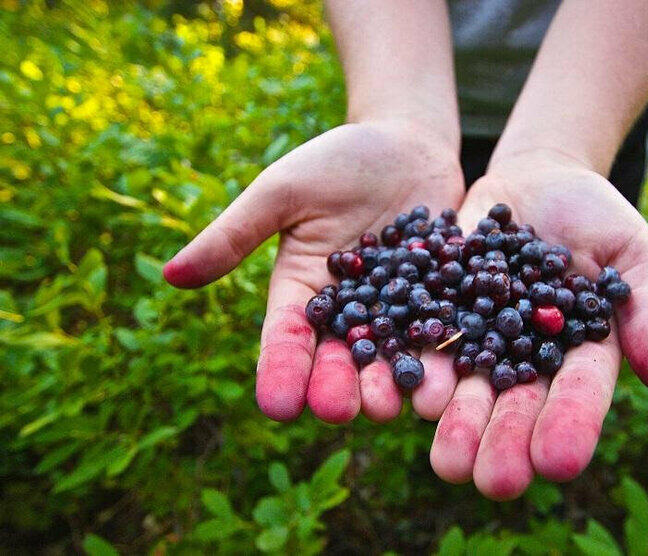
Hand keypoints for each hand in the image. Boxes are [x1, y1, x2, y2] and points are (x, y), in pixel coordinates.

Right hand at [163, 119, 463, 423]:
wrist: (406, 143)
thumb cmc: (336, 161)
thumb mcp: (283, 191)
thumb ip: (236, 234)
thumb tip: (171, 275)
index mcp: (302, 291)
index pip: (285, 338)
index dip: (280, 371)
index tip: (276, 406)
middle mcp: (349, 312)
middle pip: (340, 359)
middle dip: (337, 387)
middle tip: (339, 412)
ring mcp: (396, 311)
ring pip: (391, 356)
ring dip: (391, 383)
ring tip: (392, 404)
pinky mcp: (442, 301)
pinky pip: (442, 331)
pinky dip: (442, 353)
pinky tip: (449, 374)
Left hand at [429, 150, 647, 499]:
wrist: (536, 179)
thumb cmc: (597, 215)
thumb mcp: (631, 253)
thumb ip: (644, 314)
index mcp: (579, 352)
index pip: (579, 395)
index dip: (571, 426)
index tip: (559, 463)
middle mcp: (525, 356)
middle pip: (516, 404)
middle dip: (504, 442)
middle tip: (493, 482)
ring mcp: (480, 335)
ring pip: (465, 385)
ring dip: (454, 421)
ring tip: (445, 458)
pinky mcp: (440, 309)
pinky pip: (425, 339)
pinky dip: (414, 365)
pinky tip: (403, 392)